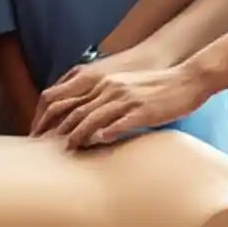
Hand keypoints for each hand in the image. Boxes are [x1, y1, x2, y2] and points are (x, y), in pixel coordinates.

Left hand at [32, 64, 211, 149]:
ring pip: (94, 116)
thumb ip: (107, 99)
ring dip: (79, 133)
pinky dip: (107, 132)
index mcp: (104, 82)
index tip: (40, 131)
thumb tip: (90, 120)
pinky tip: (99, 141)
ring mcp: (126, 99)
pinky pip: (121, 122)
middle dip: (59, 128)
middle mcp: (110, 88)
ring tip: (69, 147)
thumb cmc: (157, 87)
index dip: (52, 116)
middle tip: (45, 145)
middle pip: (76, 110)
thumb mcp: (126, 87)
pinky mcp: (143, 110)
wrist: (187, 79)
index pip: (69, 99)